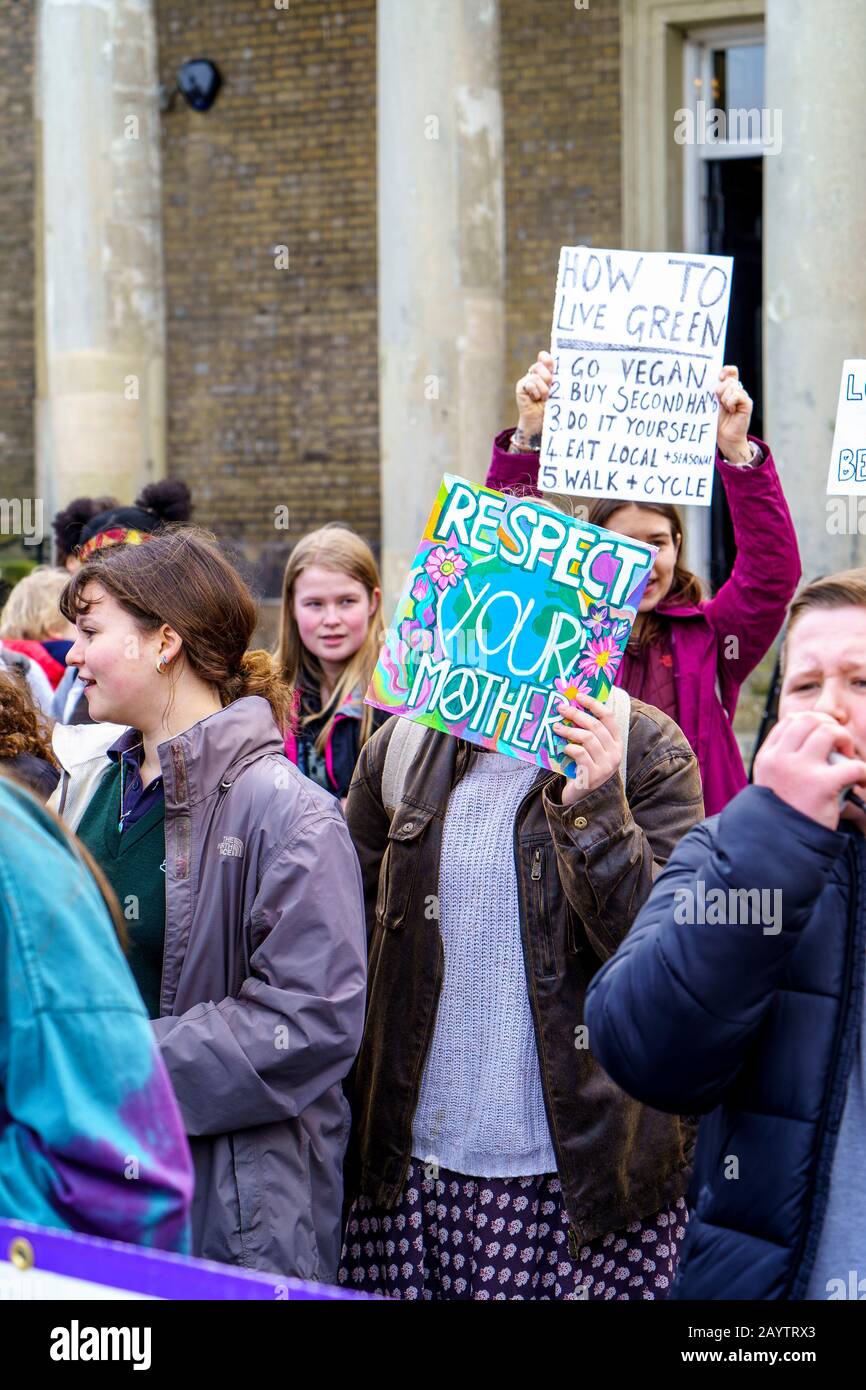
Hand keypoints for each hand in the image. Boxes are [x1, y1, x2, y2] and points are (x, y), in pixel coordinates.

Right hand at [514, 350, 554, 444]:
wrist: (541, 422)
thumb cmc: (553, 407)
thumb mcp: (558, 390)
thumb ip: (558, 377)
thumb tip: (560, 363)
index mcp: (545, 372)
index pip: (544, 357)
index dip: (548, 360)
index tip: (553, 369)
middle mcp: (534, 374)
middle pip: (540, 365)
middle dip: (548, 378)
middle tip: (550, 391)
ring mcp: (526, 380)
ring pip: (537, 376)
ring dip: (543, 390)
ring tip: (543, 399)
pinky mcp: (520, 387)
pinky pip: (530, 384)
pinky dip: (536, 393)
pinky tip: (535, 400)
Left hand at [555, 691, 622, 806]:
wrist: (583, 798)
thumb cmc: (584, 768)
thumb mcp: (590, 749)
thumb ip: (587, 732)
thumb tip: (570, 706)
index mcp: (616, 743)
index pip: (608, 717)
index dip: (593, 704)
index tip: (578, 696)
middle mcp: (615, 753)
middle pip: (595, 726)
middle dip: (576, 714)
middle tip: (560, 709)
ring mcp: (606, 765)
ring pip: (587, 738)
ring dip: (569, 730)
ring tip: (556, 728)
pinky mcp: (594, 775)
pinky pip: (580, 753)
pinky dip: (569, 748)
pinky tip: (563, 749)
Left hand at [715, 365, 753, 461]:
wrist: (724, 437)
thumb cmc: (717, 422)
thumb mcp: (713, 403)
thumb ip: (714, 392)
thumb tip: (713, 381)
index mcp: (729, 389)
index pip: (731, 372)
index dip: (726, 371)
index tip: (719, 377)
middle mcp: (738, 391)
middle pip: (729, 380)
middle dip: (720, 390)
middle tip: (719, 402)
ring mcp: (743, 397)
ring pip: (732, 388)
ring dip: (724, 399)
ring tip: (726, 409)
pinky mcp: (747, 404)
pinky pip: (737, 395)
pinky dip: (731, 402)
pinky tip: (731, 410)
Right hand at [753, 711, 865, 830]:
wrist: (779, 847)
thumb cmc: (781, 816)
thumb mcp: (770, 783)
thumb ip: (783, 761)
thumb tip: (811, 739)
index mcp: (767, 757)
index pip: (790, 721)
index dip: (812, 722)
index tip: (823, 735)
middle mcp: (780, 759)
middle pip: (810, 719)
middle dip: (830, 726)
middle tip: (839, 746)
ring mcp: (800, 770)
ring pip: (829, 731)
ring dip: (845, 741)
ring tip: (848, 759)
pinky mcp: (822, 785)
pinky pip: (853, 765)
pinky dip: (863, 771)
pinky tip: (860, 782)